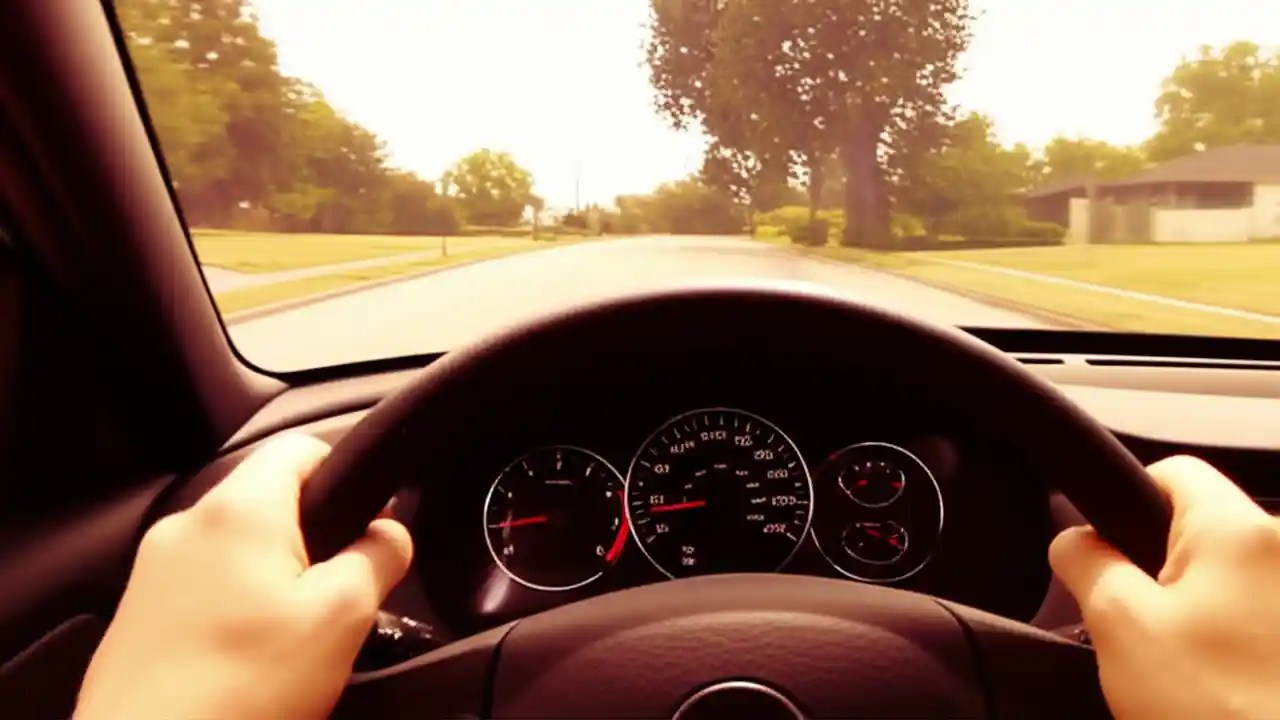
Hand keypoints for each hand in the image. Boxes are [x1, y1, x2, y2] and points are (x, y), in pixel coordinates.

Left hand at [75, 435, 413, 719]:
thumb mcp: (341, 617)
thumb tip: (390, 533)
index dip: (346, 473)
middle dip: (313, 539)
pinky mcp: (139, 613)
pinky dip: (237, 608)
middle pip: (271, 501)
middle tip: (336, 598)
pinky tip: (249, 658)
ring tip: (293, 638)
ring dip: (275, 578)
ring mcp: (154, 569)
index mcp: (238, 509)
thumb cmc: (243, 687)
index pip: (302, 446)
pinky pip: (205, 586)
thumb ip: (379, 558)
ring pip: (239, 548)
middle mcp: (187, 524)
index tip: (368, 524)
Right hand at [1050, 456, 1279, 719]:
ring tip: (1192, 673)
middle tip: (1147, 633)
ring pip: (1233, 582)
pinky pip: (1263, 618)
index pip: (1171, 472)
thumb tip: (1075, 541)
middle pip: (1204, 533)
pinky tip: (1225, 688)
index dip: (1125, 508)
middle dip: (1165, 575)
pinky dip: (1239, 644)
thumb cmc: (1217, 709)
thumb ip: (1087, 563)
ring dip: (1204, 615)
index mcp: (1242, 529)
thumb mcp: (1121, 626)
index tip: (1111, 563)